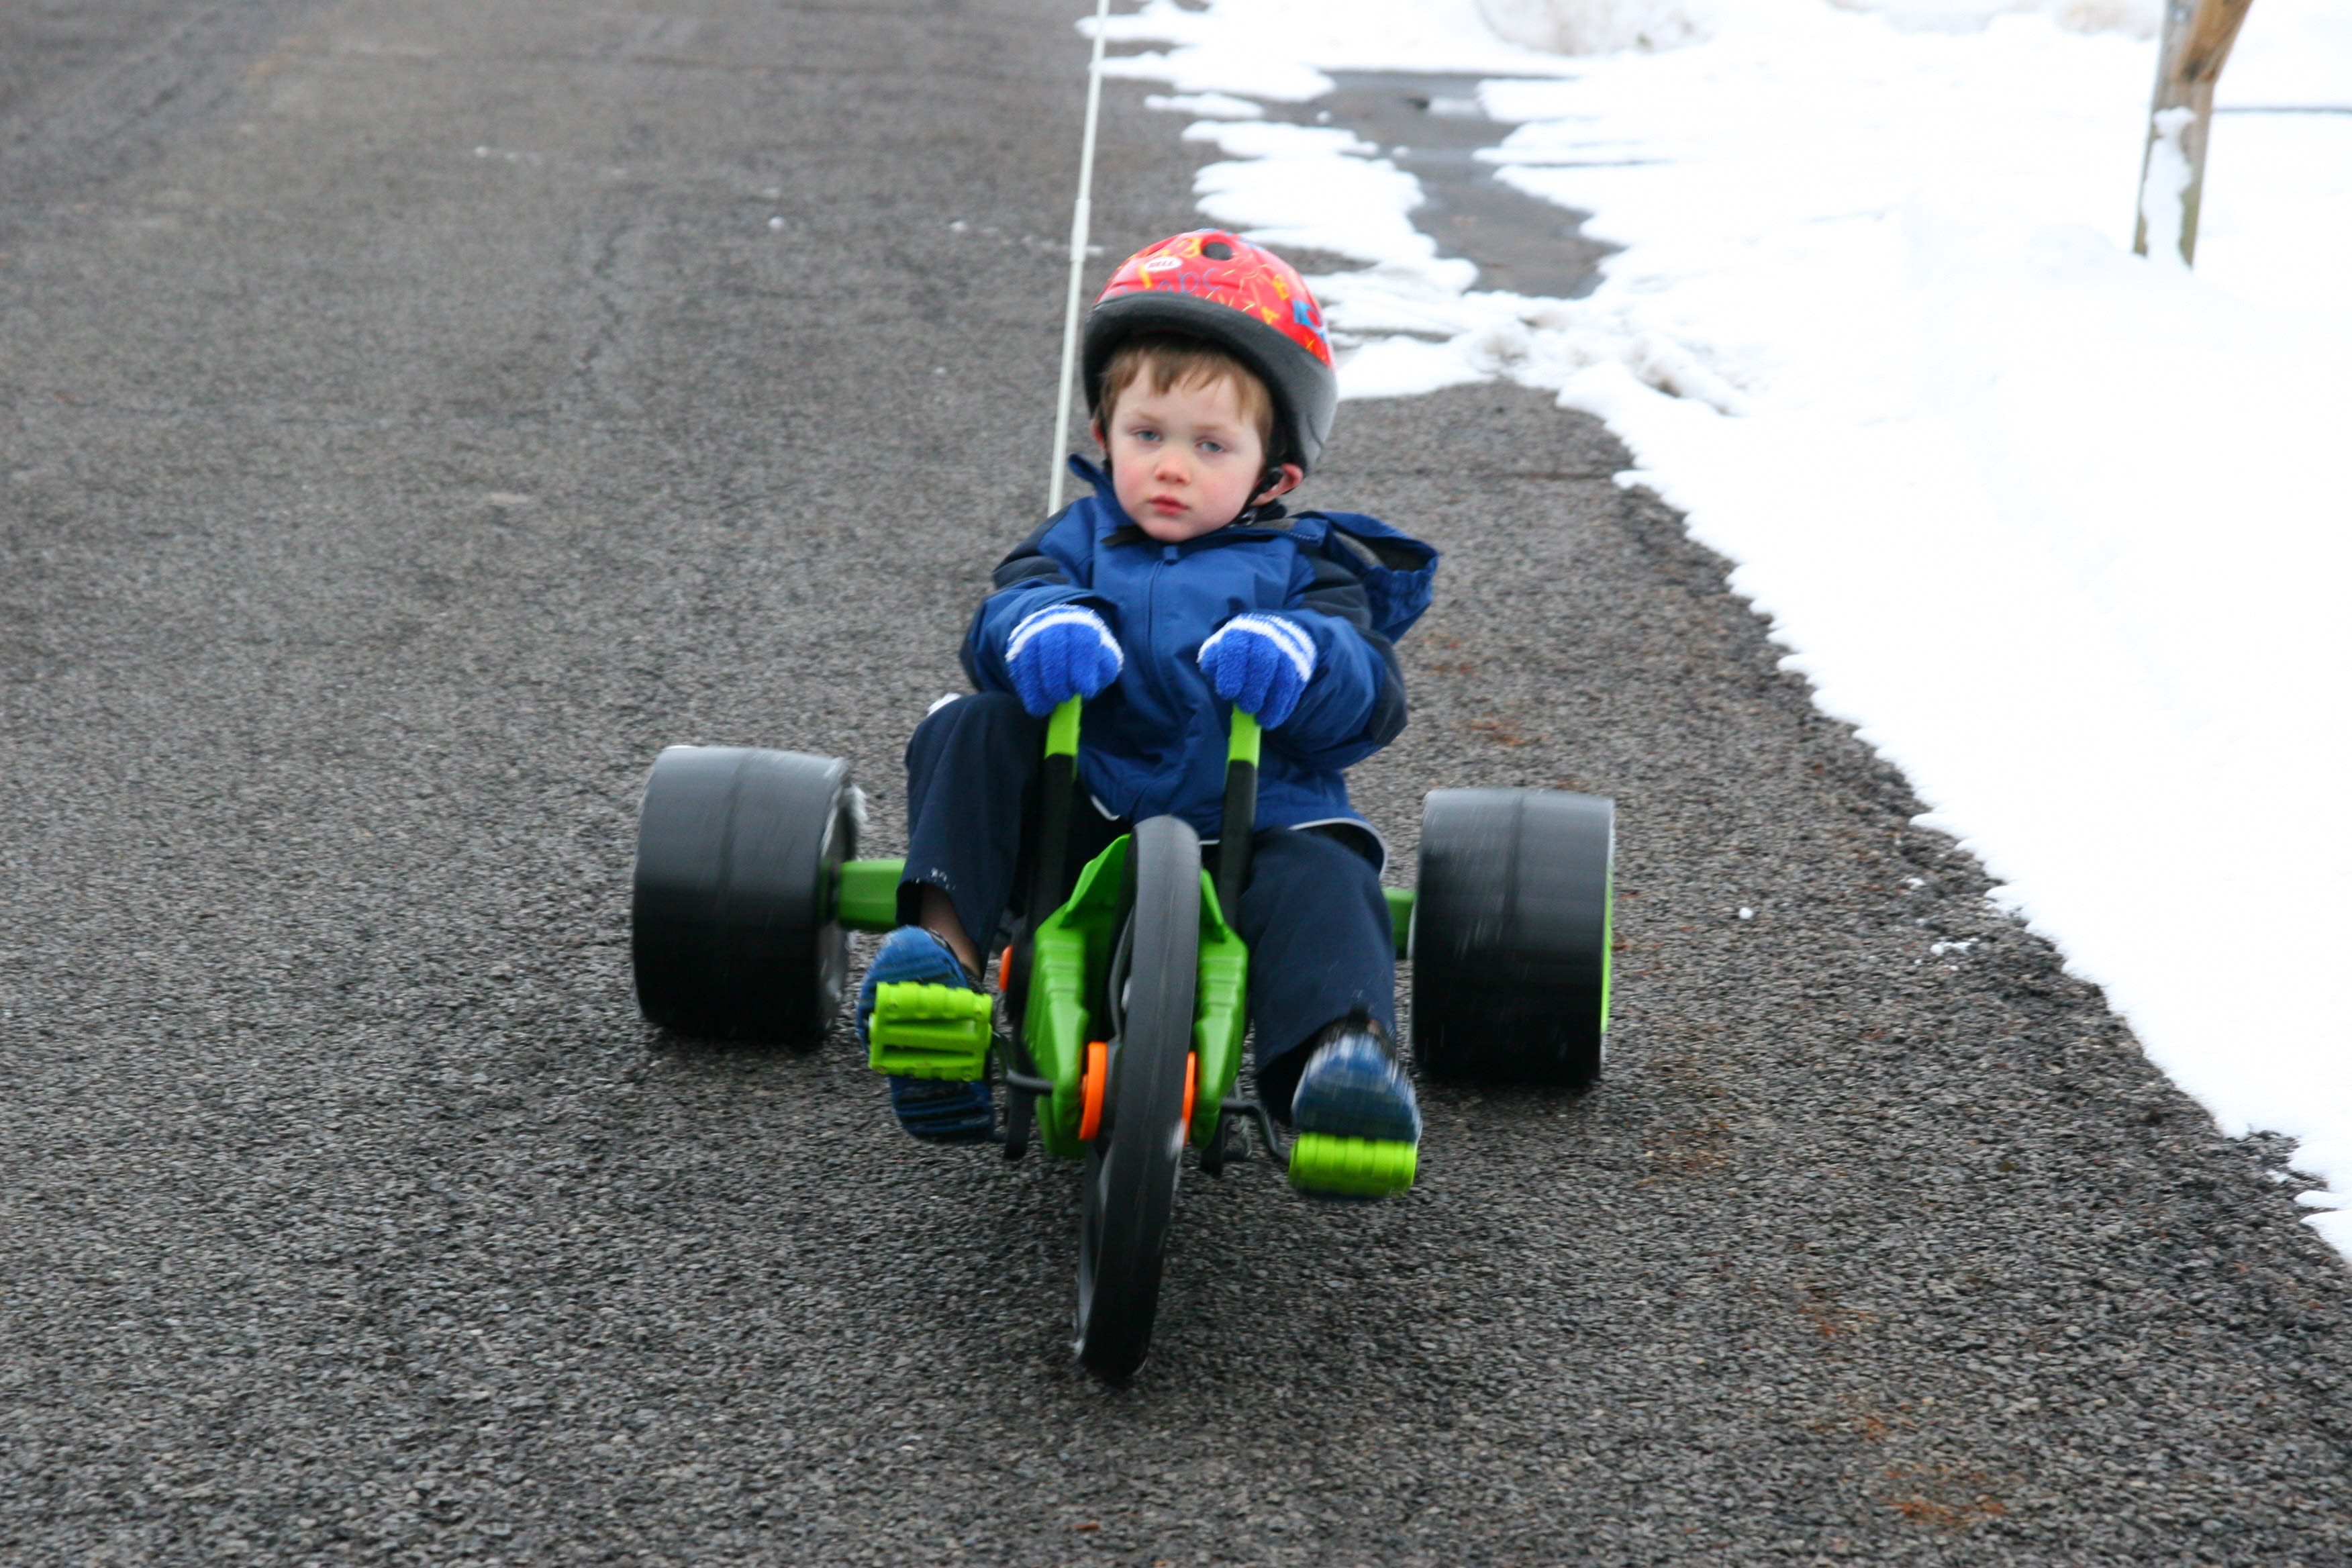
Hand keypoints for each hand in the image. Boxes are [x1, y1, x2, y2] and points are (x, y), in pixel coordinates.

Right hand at [1004, 605, 1122, 716]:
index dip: (1082, 669)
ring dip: (1039, 688)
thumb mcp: (1103, 660)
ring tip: (1049, 706)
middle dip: (1058, 679)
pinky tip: (1037, 702)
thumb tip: (1087, 688)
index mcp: (1081, 623)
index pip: (1081, 642)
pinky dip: (1027, 689)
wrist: (1061, 635)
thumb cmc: (1087, 654)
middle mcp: (1054, 621)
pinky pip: (1017, 667)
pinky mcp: (1016, 644)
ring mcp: (1031, 631)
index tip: (1085, 691)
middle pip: (1052, 647)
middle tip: (1064, 698)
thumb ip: (1104, 671)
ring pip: (1030, 658)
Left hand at [1197, 613, 1316, 728]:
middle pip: (1263, 660)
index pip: (1236, 648)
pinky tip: (1274, 718)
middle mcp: (1265, 635)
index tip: (1228, 694)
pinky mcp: (1300, 665)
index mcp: (1239, 632)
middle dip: (1255, 688)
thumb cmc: (1237, 653)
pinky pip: (1295, 687)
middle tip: (1247, 708)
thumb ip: (1214, 667)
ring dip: (1273, 703)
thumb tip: (1225, 691)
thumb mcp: (1219, 652)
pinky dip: (1284, 706)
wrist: (1271, 636)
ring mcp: (1286, 649)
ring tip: (1263, 722)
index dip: (1232, 670)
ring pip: (1283, 677)